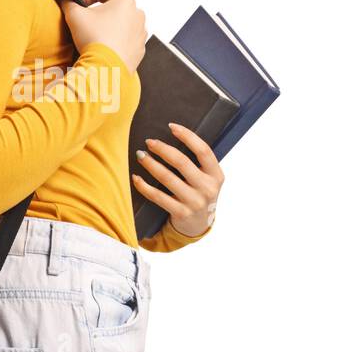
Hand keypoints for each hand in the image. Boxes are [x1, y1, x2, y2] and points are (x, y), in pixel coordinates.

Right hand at [60, 0, 146, 73]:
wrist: (107, 68)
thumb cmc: (95, 39)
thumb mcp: (75, 14)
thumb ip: (67, 1)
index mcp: (125, 0)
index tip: (76, 6)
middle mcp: (137, 14)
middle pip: (112, 7)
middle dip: (97, 13)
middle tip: (85, 23)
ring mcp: (141, 33)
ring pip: (119, 24)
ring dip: (107, 27)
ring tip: (94, 36)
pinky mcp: (139, 49)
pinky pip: (125, 40)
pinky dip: (115, 41)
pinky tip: (104, 47)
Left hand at [132, 122, 224, 237]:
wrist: (199, 225)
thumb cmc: (199, 194)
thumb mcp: (207, 178)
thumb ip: (198, 162)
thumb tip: (173, 135)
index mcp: (216, 175)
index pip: (203, 150)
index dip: (187, 136)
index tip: (171, 126)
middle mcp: (207, 188)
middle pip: (182, 162)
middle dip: (162, 149)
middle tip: (149, 142)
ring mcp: (194, 202)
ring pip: (167, 178)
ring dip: (151, 164)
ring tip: (140, 155)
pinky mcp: (180, 213)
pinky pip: (157, 196)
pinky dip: (144, 186)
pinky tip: (136, 178)